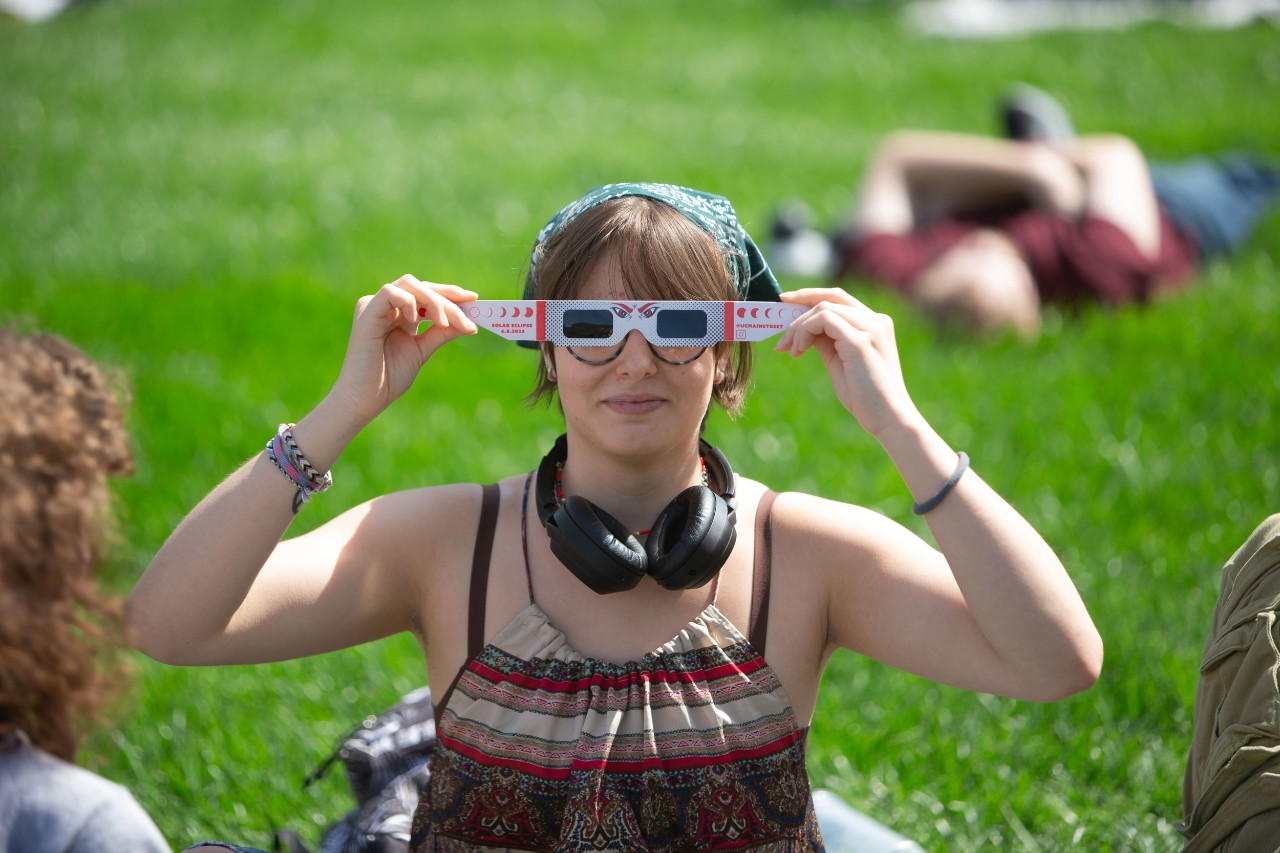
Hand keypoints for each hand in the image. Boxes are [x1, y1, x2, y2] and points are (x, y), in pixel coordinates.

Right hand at [330, 275, 476, 427]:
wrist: (365, 399)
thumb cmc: (388, 378)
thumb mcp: (422, 350)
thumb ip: (441, 333)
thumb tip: (469, 323)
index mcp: (398, 314)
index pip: (427, 294)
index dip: (450, 294)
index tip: (473, 300)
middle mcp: (386, 306)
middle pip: (422, 287)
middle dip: (448, 298)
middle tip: (468, 315)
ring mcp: (374, 306)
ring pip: (410, 285)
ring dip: (433, 301)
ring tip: (444, 323)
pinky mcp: (366, 312)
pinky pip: (390, 292)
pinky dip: (408, 302)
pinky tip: (416, 319)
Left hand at [775, 289, 919, 437]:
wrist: (888, 418)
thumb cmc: (865, 396)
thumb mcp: (840, 361)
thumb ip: (825, 341)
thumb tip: (802, 329)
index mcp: (875, 324)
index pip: (839, 298)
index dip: (811, 296)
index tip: (786, 303)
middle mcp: (876, 321)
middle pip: (831, 296)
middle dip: (800, 301)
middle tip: (777, 320)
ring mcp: (870, 328)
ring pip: (823, 308)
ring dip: (798, 326)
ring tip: (789, 349)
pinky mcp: (860, 340)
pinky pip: (823, 320)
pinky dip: (804, 331)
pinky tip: (798, 351)